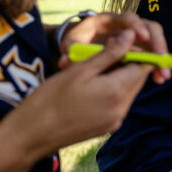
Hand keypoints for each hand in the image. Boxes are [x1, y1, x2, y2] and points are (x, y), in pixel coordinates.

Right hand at [13, 29, 154, 155]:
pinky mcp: (106, 128)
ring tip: (92, 71)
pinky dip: (110, 92)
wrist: (29, 136)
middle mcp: (121, 109)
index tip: (116, 44)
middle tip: (101, 55)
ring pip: (128, 91)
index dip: (134, 51)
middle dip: (126, 64)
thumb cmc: (50, 99)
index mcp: (117, 92)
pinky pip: (117, 104)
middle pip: (137, 79)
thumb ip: (110, 53)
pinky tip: (89, 88)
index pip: (143, 65)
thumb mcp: (80, 69)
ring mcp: (114, 121)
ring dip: (117, 77)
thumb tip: (131, 35)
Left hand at [58, 12, 169, 83]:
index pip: (128, 17)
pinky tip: (158, 79)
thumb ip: (70, 51)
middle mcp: (127, 25)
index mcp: (110, 20)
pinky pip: (152, 53)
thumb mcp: (71, 44)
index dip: (136, 26)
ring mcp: (135, 36)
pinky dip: (156, 65)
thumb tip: (65, 60)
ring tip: (162, 75)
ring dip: (160, 57)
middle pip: (150, 28)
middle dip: (158, 44)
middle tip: (161, 60)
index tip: (142, 38)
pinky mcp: (139, 47)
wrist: (80, 44)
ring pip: (155, 41)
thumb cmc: (76, 42)